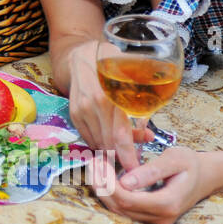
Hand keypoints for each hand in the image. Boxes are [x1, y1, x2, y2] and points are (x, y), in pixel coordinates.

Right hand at [65, 40, 151, 171]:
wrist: (83, 54)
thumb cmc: (114, 63)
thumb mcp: (134, 77)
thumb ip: (141, 106)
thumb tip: (148, 134)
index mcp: (111, 97)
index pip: (120, 135)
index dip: (128, 156)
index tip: (135, 169)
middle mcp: (93, 106)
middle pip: (108, 143)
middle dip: (121, 157)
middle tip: (133, 164)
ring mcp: (81, 110)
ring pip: (97, 142)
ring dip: (111, 150)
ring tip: (123, 151)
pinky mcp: (74, 114)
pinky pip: (88, 137)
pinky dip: (100, 142)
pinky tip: (109, 141)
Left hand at [96, 146, 206, 223]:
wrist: (207, 176)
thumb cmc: (191, 163)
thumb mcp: (174, 159)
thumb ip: (150, 171)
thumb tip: (125, 182)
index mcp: (168, 203)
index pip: (126, 199)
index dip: (107, 182)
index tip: (100, 161)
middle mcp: (162, 218)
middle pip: (119, 208)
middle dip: (101, 185)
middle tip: (94, 162)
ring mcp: (157, 221)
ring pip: (119, 212)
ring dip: (104, 190)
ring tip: (97, 168)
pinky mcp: (152, 218)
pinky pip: (126, 210)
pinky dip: (112, 195)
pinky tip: (107, 178)